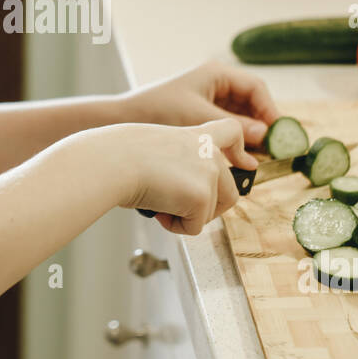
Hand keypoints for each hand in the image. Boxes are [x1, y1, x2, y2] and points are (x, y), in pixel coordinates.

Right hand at [106, 117, 257, 235]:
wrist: (113, 161)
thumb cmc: (120, 154)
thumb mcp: (156, 148)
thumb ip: (179, 162)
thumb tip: (181, 191)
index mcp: (196, 136)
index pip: (231, 132)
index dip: (240, 150)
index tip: (244, 162)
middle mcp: (209, 153)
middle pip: (229, 191)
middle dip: (206, 207)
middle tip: (176, 206)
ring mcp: (209, 174)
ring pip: (212, 211)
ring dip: (187, 216)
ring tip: (159, 203)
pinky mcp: (202, 197)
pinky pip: (195, 226)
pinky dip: (175, 226)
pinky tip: (158, 209)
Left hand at [119, 59, 279, 151]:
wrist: (123, 120)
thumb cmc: (156, 111)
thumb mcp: (197, 118)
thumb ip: (233, 127)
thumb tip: (264, 136)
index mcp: (216, 74)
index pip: (255, 88)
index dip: (269, 110)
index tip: (276, 132)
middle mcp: (215, 83)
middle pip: (250, 103)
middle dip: (260, 126)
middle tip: (269, 150)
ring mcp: (208, 99)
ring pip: (239, 117)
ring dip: (247, 136)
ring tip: (254, 158)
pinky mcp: (199, 115)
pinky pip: (225, 126)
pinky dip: (233, 141)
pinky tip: (236, 159)